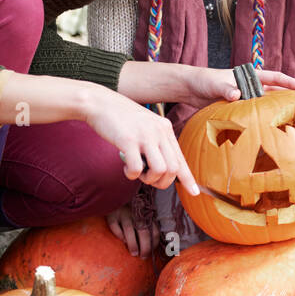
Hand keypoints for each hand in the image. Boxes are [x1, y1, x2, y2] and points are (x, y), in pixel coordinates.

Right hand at [83, 87, 200, 195]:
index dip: (188, 178)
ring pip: (160, 170)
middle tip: (148, 179)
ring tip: (137, 172)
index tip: (194, 192)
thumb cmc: (121, 118)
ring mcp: (145, 135)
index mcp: (165, 128)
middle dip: (162, 182)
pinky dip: (132, 175)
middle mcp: (159, 131)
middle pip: (174, 168)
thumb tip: (163, 167)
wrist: (100, 103)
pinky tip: (126, 167)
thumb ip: (156, 142)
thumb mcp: (146, 126)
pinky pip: (137, 169)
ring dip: (148, 179)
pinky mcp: (128, 140)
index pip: (181, 158)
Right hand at [104, 203, 159, 257]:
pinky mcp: (111, 215)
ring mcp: (123, 213)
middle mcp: (136, 213)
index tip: (152, 252)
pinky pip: (115, 227)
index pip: (154, 230)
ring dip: (133, 244)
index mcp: (146, 214)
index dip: (154, 243)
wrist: (116, 194)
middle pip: (143, 232)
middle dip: (145, 247)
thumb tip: (154, 243)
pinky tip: (123, 242)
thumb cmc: (132, 207)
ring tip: (134, 254)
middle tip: (143, 257)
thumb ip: (149, 224)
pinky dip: (120, 235)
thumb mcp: (143, 212)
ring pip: (129, 230)